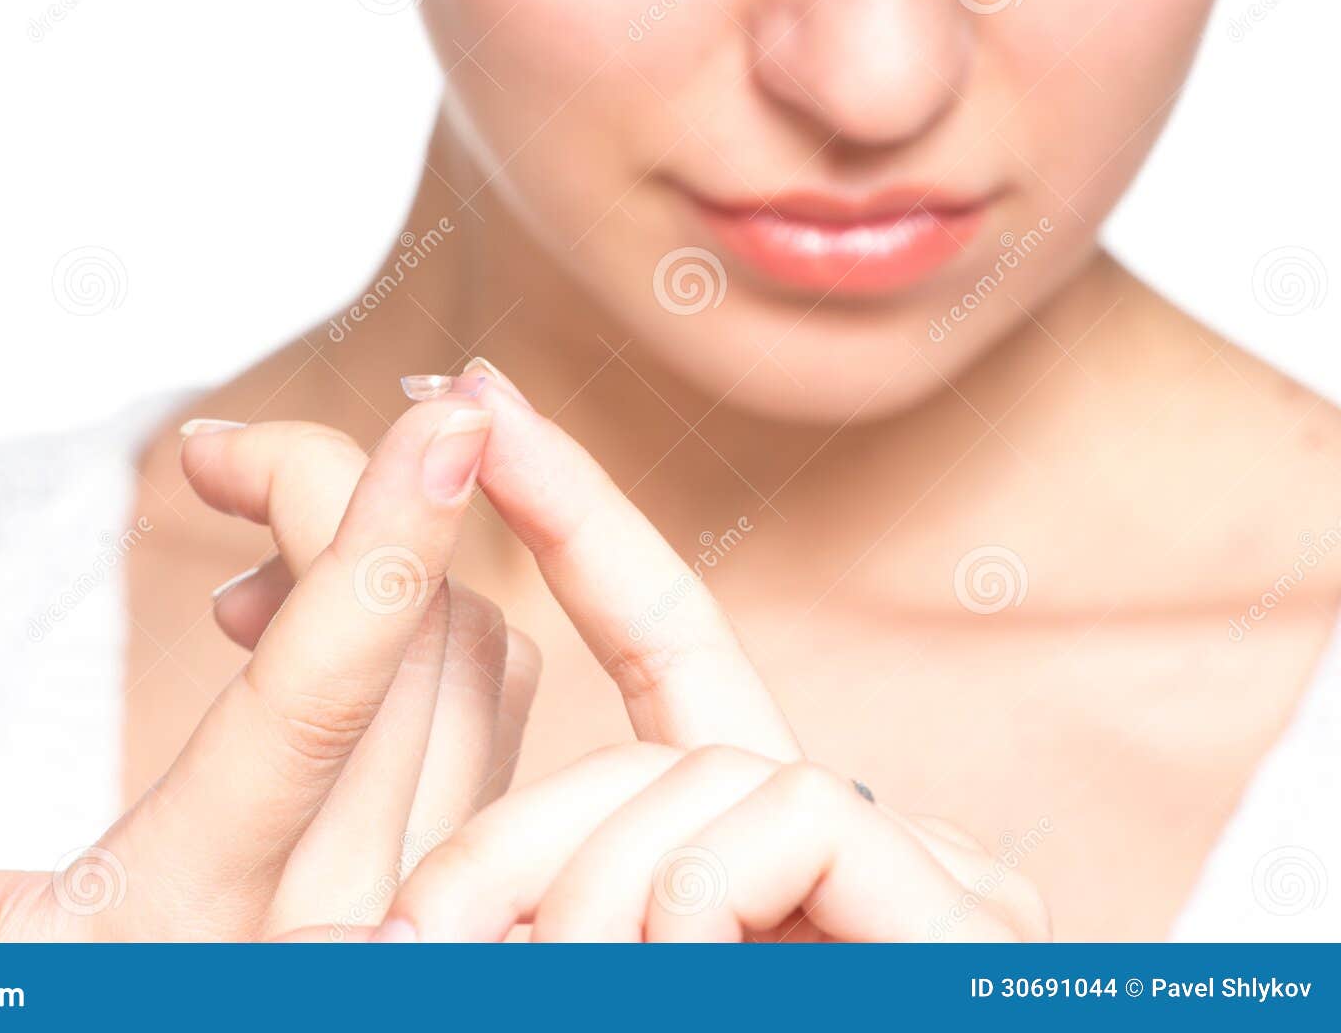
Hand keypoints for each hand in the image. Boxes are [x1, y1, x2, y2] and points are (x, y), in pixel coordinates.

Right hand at [0, 393, 536, 940]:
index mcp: (200, 904)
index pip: (321, 693)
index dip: (381, 541)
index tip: (439, 417)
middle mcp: (341, 902)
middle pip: (416, 646)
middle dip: (339, 501)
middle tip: (210, 461)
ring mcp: (409, 890)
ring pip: (478, 670)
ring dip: (388, 565)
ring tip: (240, 576)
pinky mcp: (443, 874)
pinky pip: (486, 714)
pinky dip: (422, 627)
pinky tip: (300, 629)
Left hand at [371, 360, 1047, 941]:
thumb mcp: (572, 961)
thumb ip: (532, 884)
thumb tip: (403, 856)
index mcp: (759, 859)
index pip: (672, 644)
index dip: (578, 518)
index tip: (482, 402)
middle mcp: (863, 851)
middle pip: (667, 740)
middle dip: (514, 840)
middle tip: (413, 948)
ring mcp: (942, 883)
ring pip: (706, 771)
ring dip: (587, 898)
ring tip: (553, 994)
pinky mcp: (971, 916)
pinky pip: (786, 806)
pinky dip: (691, 904)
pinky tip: (684, 971)